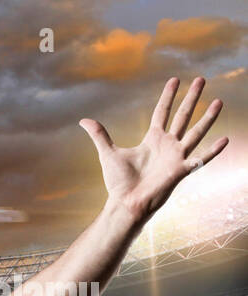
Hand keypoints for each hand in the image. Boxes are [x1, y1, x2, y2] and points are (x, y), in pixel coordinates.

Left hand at [79, 76, 227, 224]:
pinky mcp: (180, 170)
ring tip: (218, 102)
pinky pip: (200, 159)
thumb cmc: (118, 182)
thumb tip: (83, 120)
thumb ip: (99, 135)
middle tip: (201, 78)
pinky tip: (225, 139)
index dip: (168, 96)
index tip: (175, 79)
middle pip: (182, 116)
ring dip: (207, 118)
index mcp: (152, 140)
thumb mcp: (107, 153)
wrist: (125, 203)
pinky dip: (212, 151)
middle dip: (191, 98)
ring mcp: (176, 157)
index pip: (162, 112)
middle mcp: (167, 145)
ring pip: (195, 132)